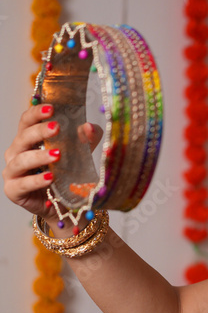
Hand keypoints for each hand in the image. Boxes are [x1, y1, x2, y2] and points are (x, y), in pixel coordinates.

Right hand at [3, 104, 102, 218]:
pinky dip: (36, 180)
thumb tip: (90, 127)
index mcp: (28, 139)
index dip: (36, 112)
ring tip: (57, 155)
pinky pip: (22, 183)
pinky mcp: (13, 190)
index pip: (26, 121)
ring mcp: (12, 172)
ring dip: (39, 156)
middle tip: (56, 127)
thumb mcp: (80, 154)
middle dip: (39, 131)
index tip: (51, 108)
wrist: (65, 204)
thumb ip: (86, 140)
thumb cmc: (66, 175)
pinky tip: (50, 177)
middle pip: (23, 137)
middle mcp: (16, 153)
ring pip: (21, 160)